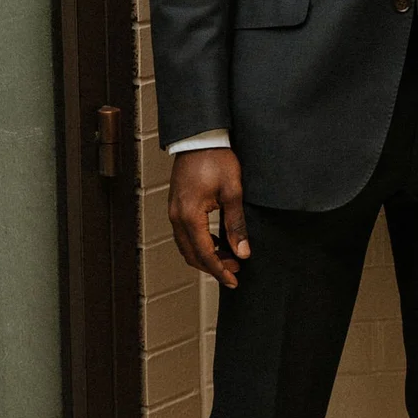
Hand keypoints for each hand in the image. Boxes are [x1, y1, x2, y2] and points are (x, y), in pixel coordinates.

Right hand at [168, 147, 249, 288]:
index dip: (219, 271)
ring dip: (207, 256)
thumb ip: (236, 225)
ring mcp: (174, 211)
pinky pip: (186, 233)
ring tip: (231, 257)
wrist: (199, 137)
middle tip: (236, 270)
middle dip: (214, 267)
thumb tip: (243, 252)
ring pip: (187, 246)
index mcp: (189, 216)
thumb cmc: (216, 159)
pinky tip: (219, 241)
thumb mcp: (233, 192)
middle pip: (192, 254)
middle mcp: (177, 216)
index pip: (204, 254)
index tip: (234, 281)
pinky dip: (201, 243)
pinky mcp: (177, 206)